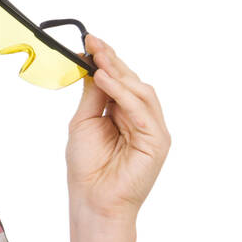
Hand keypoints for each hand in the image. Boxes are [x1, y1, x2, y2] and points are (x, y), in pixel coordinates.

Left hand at [65, 35, 170, 220]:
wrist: (93, 200)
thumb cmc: (87, 167)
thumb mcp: (84, 122)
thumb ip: (93, 96)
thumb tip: (93, 66)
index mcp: (124, 113)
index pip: (119, 80)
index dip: (107, 60)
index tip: (90, 41)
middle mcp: (141, 118)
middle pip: (132, 82)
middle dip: (112, 61)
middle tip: (94, 43)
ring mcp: (152, 129)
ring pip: (141, 91)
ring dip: (118, 73)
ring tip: (98, 60)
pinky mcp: (157, 140)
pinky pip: (142, 110)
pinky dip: (123, 93)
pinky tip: (105, 81)